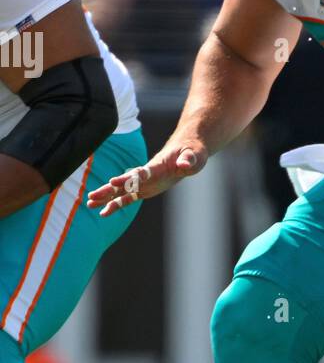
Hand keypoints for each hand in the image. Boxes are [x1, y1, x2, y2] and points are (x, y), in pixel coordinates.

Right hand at [87, 140, 206, 216]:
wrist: (187, 150)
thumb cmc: (192, 152)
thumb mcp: (194, 155)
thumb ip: (188, 160)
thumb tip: (184, 165)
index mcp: (156, 166)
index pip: (139, 173)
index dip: (127, 177)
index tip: (113, 181)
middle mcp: (146, 174)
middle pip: (124, 183)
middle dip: (108, 189)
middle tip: (91, 196)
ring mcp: (144, 182)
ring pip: (122, 191)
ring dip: (106, 198)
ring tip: (89, 204)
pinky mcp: (145, 189)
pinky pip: (128, 198)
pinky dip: (117, 204)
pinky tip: (104, 212)